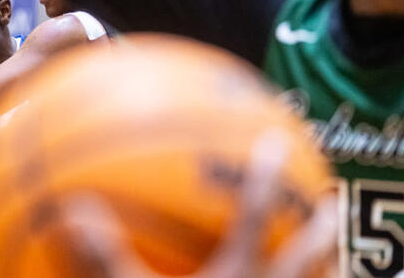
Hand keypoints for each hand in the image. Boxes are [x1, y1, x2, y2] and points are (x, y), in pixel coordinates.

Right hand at [56, 135, 338, 277]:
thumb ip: (106, 259)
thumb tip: (73, 210)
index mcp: (241, 276)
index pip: (256, 213)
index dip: (264, 174)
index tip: (273, 140)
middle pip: (310, 254)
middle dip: (320, 223)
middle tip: (328, 198)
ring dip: (325, 269)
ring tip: (331, 254)